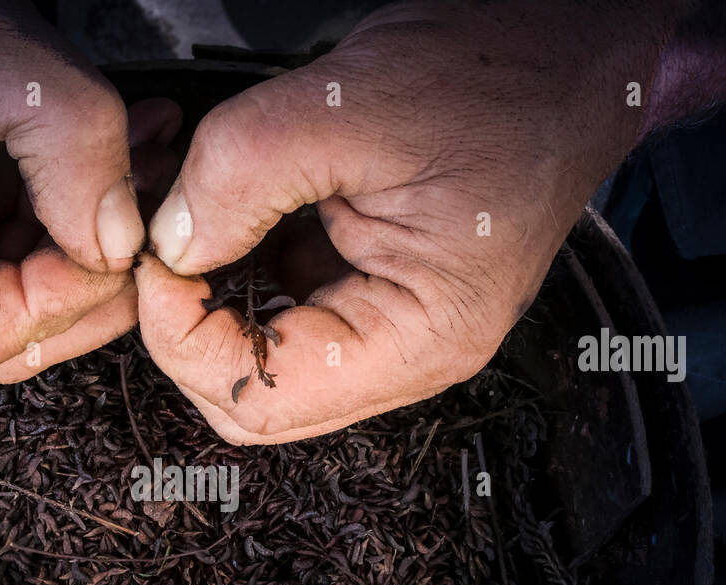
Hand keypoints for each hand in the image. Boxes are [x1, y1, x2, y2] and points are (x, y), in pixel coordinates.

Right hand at [0, 0, 178, 388]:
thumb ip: (71, 143)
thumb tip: (123, 242)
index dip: (37, 313)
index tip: (104, 256)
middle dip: (80, 286)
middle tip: (142, 233)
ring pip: (18, 285)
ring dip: (94, 236)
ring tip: (149, 168)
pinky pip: (17, 229)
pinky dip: (78, 199)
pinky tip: (129, 152)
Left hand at [139, 0, 681, 442]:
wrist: (571, 46)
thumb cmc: (500, 74)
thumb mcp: (349, 105)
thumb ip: (238, 177)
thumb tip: (166, 243)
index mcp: (419, 339)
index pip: (260, 397)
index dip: (182, 338)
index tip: (154, 259)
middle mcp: (406, 355)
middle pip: (253, 398)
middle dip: (189, 331)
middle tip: (166, 249)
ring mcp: (389, 328)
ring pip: (260, 360)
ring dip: (211, 302)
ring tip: (198, 222)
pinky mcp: (373, 294)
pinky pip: (282, 313)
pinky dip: (240, 273)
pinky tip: (236, 215)